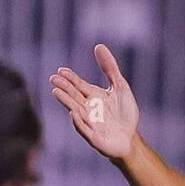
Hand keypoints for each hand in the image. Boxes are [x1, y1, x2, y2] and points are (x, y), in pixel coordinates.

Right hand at [49, 44, 140, 160]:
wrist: (131, 139)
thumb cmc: (124, 114)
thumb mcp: (120, 86)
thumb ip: (110, 67)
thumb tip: (98, 46)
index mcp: (92, 97)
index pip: (78, 85)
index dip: (70, 78)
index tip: (61, 70)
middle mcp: (88, 109)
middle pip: (74, 96)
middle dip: (64, 88)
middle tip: (53, 79)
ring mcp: (90, 124)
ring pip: (76, 111)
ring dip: (66, 102)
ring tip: (56, 92)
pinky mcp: (94, 138)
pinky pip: (85, 130)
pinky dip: (79, 122)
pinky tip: (73, 113)